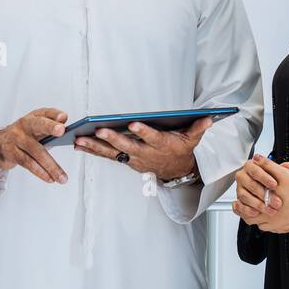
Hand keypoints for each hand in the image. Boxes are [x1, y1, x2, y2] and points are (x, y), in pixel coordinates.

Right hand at [0, 108, 69, 183]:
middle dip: (50, 127)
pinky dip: (41, 172)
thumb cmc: (25, 136)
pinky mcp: (11, 152)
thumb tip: (68, 131)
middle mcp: (23, 124)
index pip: (45, 112)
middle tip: (62, 130)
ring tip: (62, 177)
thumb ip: (52, 129)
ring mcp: (16, 138)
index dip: (54, 114)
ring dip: (51, 166)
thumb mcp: (37, 129)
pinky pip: (28, 163)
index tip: (64, 117)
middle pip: (37, 125)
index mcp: (33, 117)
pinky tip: (50, 179)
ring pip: (36, 151)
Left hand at [73, 117, 211, 179]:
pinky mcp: (125, 160)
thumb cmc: (181, 149)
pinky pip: (107, 156)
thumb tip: (209, 118)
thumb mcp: (193, 140)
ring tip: (80, 139)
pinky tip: (79, 144)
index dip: (143, 132)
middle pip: (127, 146)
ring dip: (96, 146)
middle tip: (99, 131)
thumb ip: (199, 128)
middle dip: (113, 139)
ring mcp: (134, 158)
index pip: (152, 138)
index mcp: (161, 145)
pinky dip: (93, 150)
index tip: (133, 124)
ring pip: (113, 153)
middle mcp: (145, 153)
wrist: (176, 171)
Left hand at [231, 155, 288, 232]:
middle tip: (248, 205)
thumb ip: (269, 166)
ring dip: (260, 217)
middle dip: (249, 211)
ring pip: (262, 225)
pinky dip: (271, 222)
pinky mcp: (287, 228)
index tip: (242, 199)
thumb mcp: (285, 175)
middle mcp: (271, 219)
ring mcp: (280, 226)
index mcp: (267, 206)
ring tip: (261, 209)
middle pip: (252, 219)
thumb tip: (257, 159)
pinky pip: (274, 229)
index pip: (246, 209)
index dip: (242, 203)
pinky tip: (275, 214)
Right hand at [233, 156, 288, 215]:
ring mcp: (239, 189)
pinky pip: (239, 206)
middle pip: (250, 184)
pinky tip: (256, 213)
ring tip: (270, 210)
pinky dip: (247, 210)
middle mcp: (242, 177)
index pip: (255, 170)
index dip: (264, 178)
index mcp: (250, 166)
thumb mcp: (276, 173)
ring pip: (245, 196)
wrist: (266, 193)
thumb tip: (288, 165)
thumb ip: (281, 169)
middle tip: (276, 201)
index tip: (274, 185)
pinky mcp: (238, 201)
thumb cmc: (270, 181)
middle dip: (264, 194)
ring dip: (258, 204)